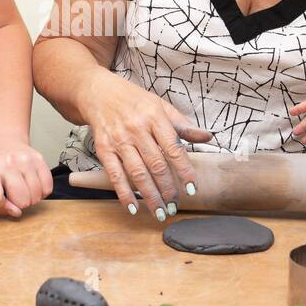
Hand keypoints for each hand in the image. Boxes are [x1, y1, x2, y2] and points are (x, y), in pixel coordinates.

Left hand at [0, 140, 52, 217]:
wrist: (3, 140)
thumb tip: (16, 213)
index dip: (0, 206)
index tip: (1, 202)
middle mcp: (9, 163)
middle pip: (21, 200)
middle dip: (19, 204)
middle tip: (13, 195)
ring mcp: (26, 160)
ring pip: (36, 196)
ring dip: (30, 199)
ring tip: (22, 190)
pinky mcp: (40, 159)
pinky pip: (47, 188)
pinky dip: (41, 192)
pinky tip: (32, 185)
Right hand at [79, 71, 211, 220]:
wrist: (99, 93)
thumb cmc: (134, 101)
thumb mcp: (160, 106)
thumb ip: (183, 125)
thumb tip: (207, 137)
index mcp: (155, 117)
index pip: (174, 148)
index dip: (184, 170)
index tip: (192, 188)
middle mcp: (136, 129)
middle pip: (156, 164)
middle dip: (167, 189)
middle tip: (175, 206)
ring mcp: (119, 140)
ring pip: (137, 173)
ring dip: (149, 196)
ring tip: (159, 212)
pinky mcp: (104, 149)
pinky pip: (115, 175)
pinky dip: (124, 193)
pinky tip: (133, 207)